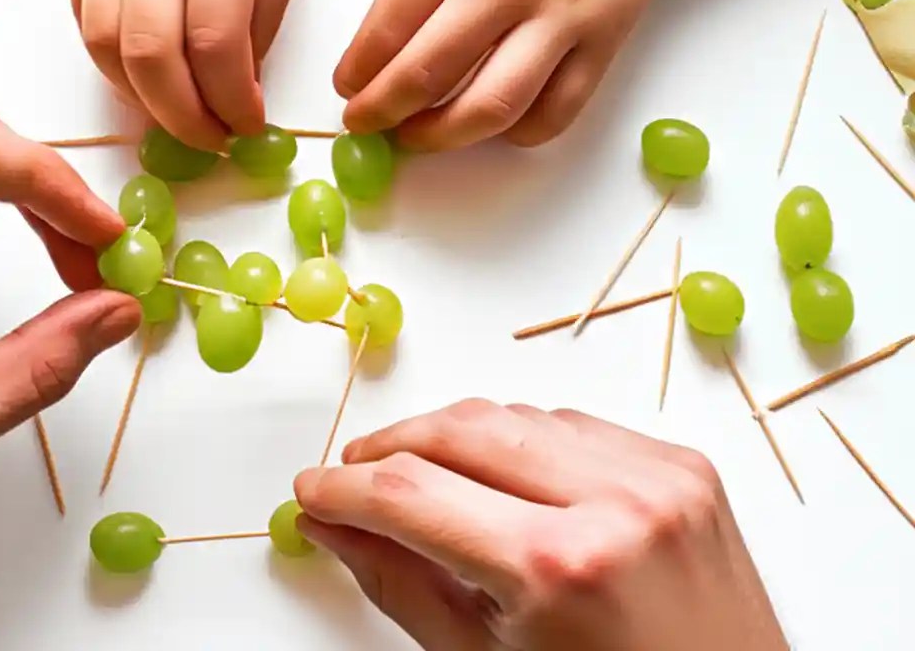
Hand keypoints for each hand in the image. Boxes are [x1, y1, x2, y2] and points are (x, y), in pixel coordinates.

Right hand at [70, 0, 311, 150]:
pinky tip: (143, 75)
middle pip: (148, 55)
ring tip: (178, 114)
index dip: (230, 102)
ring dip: (139, 96)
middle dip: (182, 116)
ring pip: (101, 42)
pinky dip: (109, 58)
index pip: (213, 44)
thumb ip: (265, 3)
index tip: (249, 126)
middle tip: (211, 138)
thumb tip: (243, 81)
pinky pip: (81, 12)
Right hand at [294, 400, 787, 650]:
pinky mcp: (684, 466)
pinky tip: (498, 474)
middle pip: (459, 430)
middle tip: (350, 476)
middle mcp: (615, 503)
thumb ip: (400, 584)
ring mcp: (659, 477)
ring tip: (418, 476)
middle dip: (388, 448)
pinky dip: (521, 440)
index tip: (312, 490)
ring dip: (451, 437)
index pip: (412, 493)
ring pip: (513, 414)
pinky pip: (573, 424)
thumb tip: (333, 525)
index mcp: (558, 567)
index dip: (344, 487)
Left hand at [336, 0, 681, 149]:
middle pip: (426, 76)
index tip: (349, 88)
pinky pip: (554, 114)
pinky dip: (516, 133)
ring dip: (441, 137)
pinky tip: (492, 124)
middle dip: (383, 113)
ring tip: (416, 137)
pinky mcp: (605, 40)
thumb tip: (375, 52)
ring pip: (489, 108)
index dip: (357, 74)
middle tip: (366, 123)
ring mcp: (559, 16)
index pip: (386, 31)